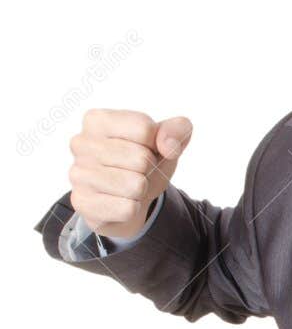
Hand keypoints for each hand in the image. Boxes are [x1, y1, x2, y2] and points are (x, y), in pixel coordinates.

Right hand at [68, 109, 192, 240]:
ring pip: (135, 185)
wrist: (127, 198)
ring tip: (129, 186)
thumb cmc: (143, 163)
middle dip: (150, 169)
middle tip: (138, 172)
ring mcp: (78, 174)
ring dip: (142, 190)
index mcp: (97, 119)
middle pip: (141, 158)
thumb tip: (169, 146)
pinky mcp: (82, 203)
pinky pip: (127, 209)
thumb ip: (177, 130)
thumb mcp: (166, 142)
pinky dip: (133, 208)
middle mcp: (81, 143)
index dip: (155, 144)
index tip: (145, 149)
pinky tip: (120, 201)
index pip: (144, 128)